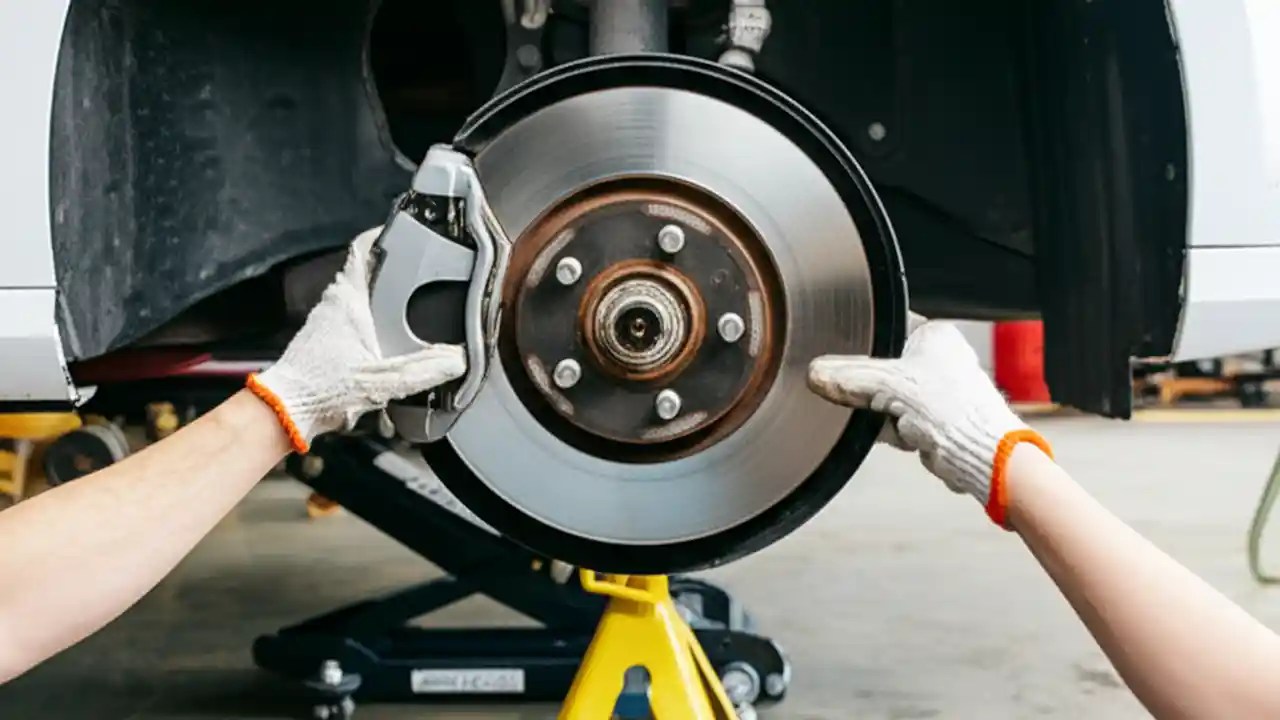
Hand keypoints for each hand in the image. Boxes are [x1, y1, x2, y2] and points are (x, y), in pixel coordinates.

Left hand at [248, 227, 464, 452]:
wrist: (285, 411)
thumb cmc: (322, 388)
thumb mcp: (383, 380)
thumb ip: (424, 370)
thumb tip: (457, 361)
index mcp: (348, 299)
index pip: (363, 249)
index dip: (383, 233)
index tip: (403, 229)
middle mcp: (334, 302)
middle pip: (366, 271)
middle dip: (392, 269)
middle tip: (420, 270)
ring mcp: (326, 320)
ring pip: (360, 295)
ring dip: (382, 297)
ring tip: (410, 305)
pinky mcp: (324, 339)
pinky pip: (352, 318)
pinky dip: (372, 319)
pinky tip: (388, 340)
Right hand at [807, 320, 1049, 525]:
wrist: (980, 455)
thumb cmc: (954, 410)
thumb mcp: (888, 384)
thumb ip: (848, 376)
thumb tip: (817, 373)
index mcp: (933, 335)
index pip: (885, 325)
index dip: (862, 339)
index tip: (842, 353)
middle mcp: (937, 358)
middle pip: (879, 366)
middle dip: (870, 389)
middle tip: (871, 397)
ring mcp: (935, 390)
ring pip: (883, 396)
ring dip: (880, 413)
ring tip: (894, 420)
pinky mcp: (931, 418)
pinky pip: (893, 419)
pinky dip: (891, 430)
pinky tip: (901, 435)